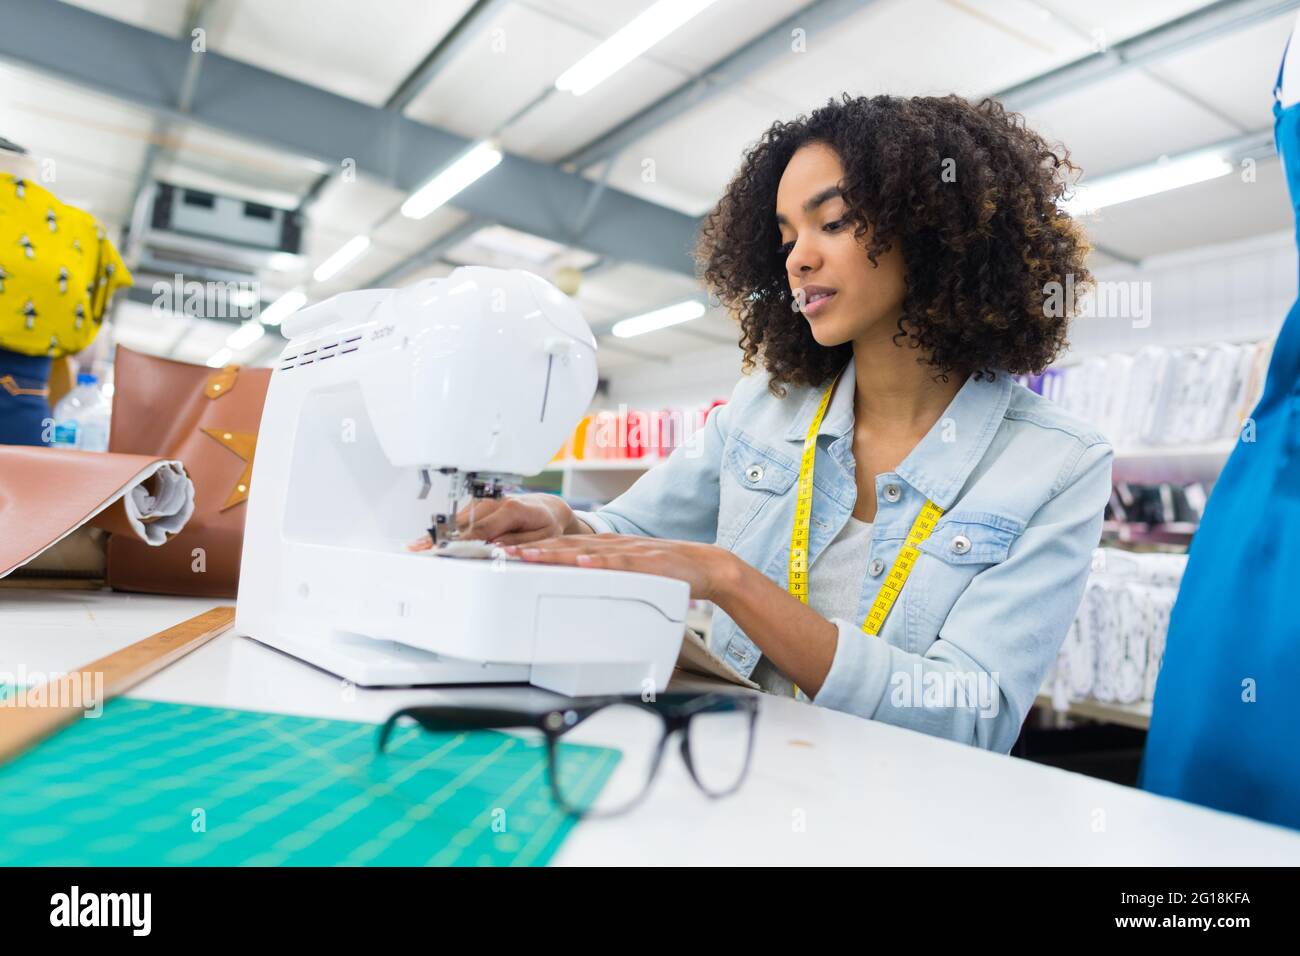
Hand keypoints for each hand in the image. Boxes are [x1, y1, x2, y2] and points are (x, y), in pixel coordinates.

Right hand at [407, 493, 586, 550]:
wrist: (547, 508)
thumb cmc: (545, 523)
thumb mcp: (541, 537)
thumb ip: (519, 543)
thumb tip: (496, 549)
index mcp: (511, 509)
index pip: (480, 530)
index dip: (461, 541)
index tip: (446, 550)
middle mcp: (494, 502)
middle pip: (463, 524)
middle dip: (441, 537)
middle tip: (419, 549)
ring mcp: (484, 503)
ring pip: (458, 520)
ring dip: (439, 534)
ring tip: (417, 546)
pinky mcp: (478, 506)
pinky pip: (460, 520)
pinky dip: (446, 530)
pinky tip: (430, 540)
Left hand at [503, 534, 739, 600]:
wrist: (705, 565)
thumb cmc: (668, 570)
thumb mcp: (628, 570)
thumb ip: (603, 572)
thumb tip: (576, 576)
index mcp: (607, 547)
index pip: (564, 543)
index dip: (536, 545)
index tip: (508, 550)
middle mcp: (613, 545)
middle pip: (566, 544)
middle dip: (534, 547)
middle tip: (503, 551)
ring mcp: (628, 553)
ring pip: (584, 551)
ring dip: (554, 553)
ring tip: (528, 555)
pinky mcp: (646, 564)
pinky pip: (617, 564)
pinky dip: (597, 563)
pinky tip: (580, 562)